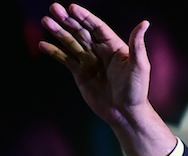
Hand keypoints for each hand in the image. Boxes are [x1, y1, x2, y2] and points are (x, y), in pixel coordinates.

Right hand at [39, 3, 150, 128]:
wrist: (125, 113)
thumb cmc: (136, 89)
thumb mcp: (139, 65)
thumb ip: (137, 44)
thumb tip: (145, 23)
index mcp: (114, 46)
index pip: (97, 27)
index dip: (85, 17)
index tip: (72, 8)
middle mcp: (100, 51)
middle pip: (81, 31)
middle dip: (67, 20)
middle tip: (53, 8)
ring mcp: (89, 61)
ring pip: (71, 42)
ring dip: (58, 31)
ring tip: (45, 21)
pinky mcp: (80, 73)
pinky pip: (65, 59)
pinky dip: (54, 51)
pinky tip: (43, 45)